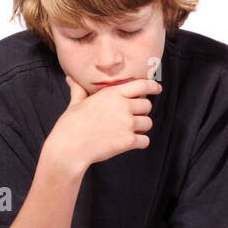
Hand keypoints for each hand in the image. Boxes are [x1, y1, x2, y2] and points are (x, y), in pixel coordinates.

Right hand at [45, 77, 160, 172]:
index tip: (157, 88)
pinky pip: (145, 140)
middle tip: (131, 117)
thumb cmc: (70, 125)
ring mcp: (127, 124)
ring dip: (141, 127)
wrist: (69, 148)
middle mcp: (123, 106)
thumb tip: (70, 78)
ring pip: (148, 123)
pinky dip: (140, 142)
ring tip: (128, 130)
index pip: (141, 85)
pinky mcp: (128, 141)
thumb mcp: (75, 103)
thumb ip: (79, 90)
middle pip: (147, 105)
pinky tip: (130, 142)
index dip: (153, 86)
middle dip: (142, 111)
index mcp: (112, 94)